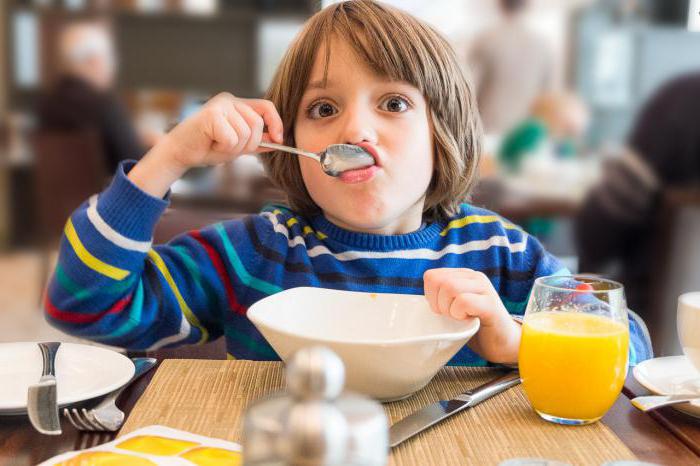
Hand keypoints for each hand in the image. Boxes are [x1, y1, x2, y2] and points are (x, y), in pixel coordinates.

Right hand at [164, 92, 282, 168]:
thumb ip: (258, 141)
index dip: (276, 123)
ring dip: (233, 148)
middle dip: (248, 144)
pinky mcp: (211, 114)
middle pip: (257, 123)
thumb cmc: (206, 147)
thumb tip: (279, 141)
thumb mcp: (238, 145)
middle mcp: (229, 100)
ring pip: (245, 133)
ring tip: (217, 145)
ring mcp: (220, 105)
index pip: (266, 107)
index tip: (279, 140)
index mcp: (237, 104)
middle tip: (229, 148)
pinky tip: (210, 144)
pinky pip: (231, 139)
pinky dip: (223, 148)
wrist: (180, 152)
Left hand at [423, 268, 520, 362]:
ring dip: (447, 308)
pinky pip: (463, 301)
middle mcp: (474, 277)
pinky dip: (459, 314)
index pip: (432, 275)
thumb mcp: (454, 308)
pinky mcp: (491, 304)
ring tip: (459, 318)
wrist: (505, 344)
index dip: (429, 296)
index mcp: (463, 276)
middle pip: (438, 280)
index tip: (440, 310)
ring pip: (449, 287)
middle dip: (436, 303)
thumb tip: (418, 302)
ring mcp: (484, 289)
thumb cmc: (477, 328)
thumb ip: (441, 298)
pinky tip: (468, 320)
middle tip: (448, 316)